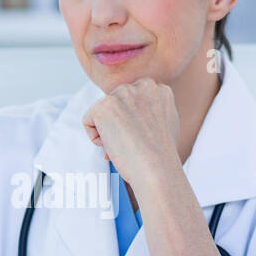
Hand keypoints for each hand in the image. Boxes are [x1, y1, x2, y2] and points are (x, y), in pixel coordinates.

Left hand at [81, 77, 180, 193]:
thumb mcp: (166, 122)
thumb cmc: (161, 155)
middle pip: (115, 103)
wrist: (157, 169)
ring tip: (123, 145)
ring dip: (108, 130)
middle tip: (130, 143)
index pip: (131, 100)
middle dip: (118, 124)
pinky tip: (112, 146)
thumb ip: (151, 109)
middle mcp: (142, 85)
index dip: (131, 121)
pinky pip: (88, 120)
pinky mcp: (105, 107)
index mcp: (158, 89)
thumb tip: (133, 111)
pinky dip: (95, 137)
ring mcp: (123, 94)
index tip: (139, 136)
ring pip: (102, 111)